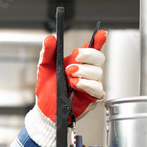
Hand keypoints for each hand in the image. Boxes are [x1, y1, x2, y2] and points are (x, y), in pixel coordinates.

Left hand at [25, 31, 107, 146]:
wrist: (45, 111)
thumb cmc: (47, 90)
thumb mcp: (45, 68)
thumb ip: (48, 52)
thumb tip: (50, 38)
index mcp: (77, 61)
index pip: (92, 48)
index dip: (99, 40)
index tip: (101, 35)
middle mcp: (86, 71)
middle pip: (99, 58)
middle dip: (89, 55)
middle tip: (75, 57)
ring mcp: (91, 84)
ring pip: (98, 73)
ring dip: (84, 72)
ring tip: (69, 75)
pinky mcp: (92, 97)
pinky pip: (98, 89)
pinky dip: (87, 85)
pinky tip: (76, 85)